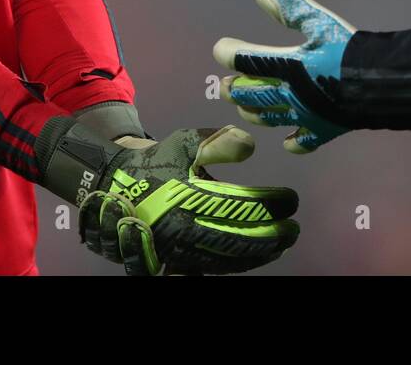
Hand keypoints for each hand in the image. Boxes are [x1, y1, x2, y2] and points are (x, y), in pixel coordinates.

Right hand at [75, 125, 299, 274]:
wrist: (117, 188)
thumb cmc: (157, 163)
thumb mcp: (185, 143)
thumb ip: (218, 142)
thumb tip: (251, 146)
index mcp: (188, 198)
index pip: (242, 207)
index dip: (271, 205)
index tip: (291, 199)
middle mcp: (185, 229)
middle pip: (240, 240)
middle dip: (272, 236)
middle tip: (293, 227)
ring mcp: (180, 249)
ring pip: (229, 259)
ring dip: (259, 254)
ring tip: (281, 243)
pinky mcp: (176, 260)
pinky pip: (214, 267)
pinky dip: (238, 262)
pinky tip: (256, 255)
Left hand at [213, 0, 356, 153]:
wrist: (381, 85)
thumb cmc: (348, 50)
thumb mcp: (319, 21)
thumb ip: (290, 7)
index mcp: (287, 66)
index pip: (247, 60)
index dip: (229, 54)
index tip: (221, 49)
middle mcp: (290, 94)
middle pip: (253, 94)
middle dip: (236, 90)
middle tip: (224, 88)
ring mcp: (305, 115)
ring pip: (271, 118)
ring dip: (254, 113)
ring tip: (244, 109)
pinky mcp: (324, 129)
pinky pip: (305, 141)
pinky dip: (294, 143)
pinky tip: (287, 144)